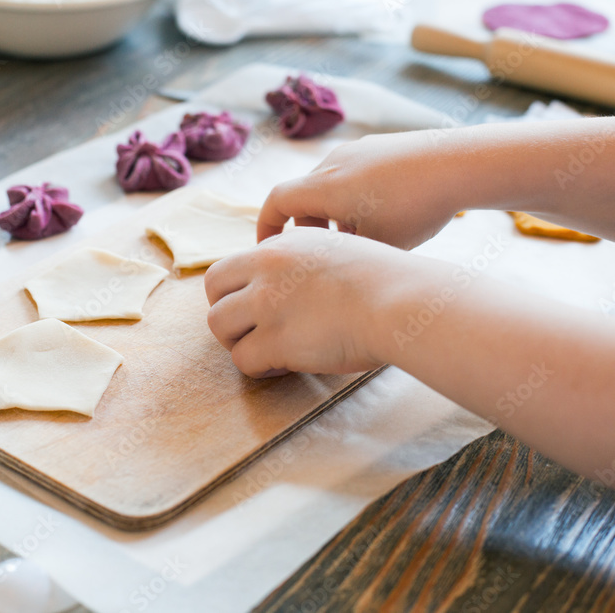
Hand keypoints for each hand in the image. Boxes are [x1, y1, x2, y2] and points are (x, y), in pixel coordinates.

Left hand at [205, 227, 427, 377]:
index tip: (253, 310)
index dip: (233, 293)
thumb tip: (292, 290)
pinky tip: (284, 366)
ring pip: (219, 325)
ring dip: (239, 342)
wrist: (401, 301)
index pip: (227, 267)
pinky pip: (244, 359)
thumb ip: (302, 266)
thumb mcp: (335, 253)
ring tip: (269, 352)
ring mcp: (267, 303)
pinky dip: (258, 368)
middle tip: (252, 333)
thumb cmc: (385, 283)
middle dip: (227, 316)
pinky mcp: (275, 339)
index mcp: (279, 247)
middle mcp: (266, 269)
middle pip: (213, 293)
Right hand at [258, 129, 467, 249]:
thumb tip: (327, 273)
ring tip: (361, 238)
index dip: (267, 228)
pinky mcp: (379, 146)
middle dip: (308, 228)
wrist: (458, 163)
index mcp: (323, 186)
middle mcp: (332, 162)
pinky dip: (353, 198)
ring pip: (328, 186)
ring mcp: (357, 150)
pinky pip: (352, 174)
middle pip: (303, 197)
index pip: (275, 203)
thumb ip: (345, 258)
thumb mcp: (376, 244)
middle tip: (326, 255)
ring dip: (333, 214)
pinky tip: (385, 215)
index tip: (269, 251)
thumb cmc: (415, 207)